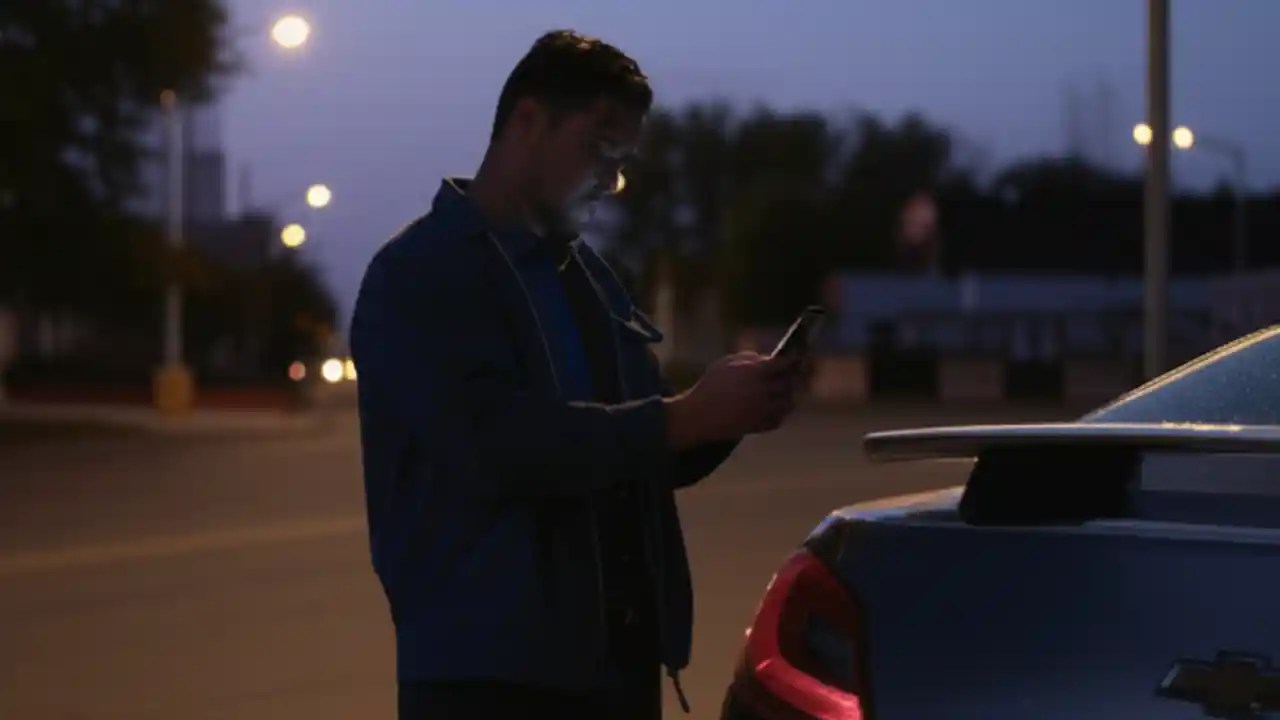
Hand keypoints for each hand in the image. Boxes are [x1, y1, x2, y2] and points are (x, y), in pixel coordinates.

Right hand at [665, 351, 802, 449]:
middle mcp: (763, 390)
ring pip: (788, 403)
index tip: (796, 359)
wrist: (699, 415)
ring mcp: (763, 410)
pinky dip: (778, 414)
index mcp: (755, 372)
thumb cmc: (711, 386)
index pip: (785, 363)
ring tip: (781, 394)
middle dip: (791, 379)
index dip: (793, 360)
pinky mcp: (760, 426)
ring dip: (786, 398)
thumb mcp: (727, 363)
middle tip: (792, 377)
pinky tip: (771, 409)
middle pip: (790, 384)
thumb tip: (769, 359)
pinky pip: (778, 419)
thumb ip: (750, 358)